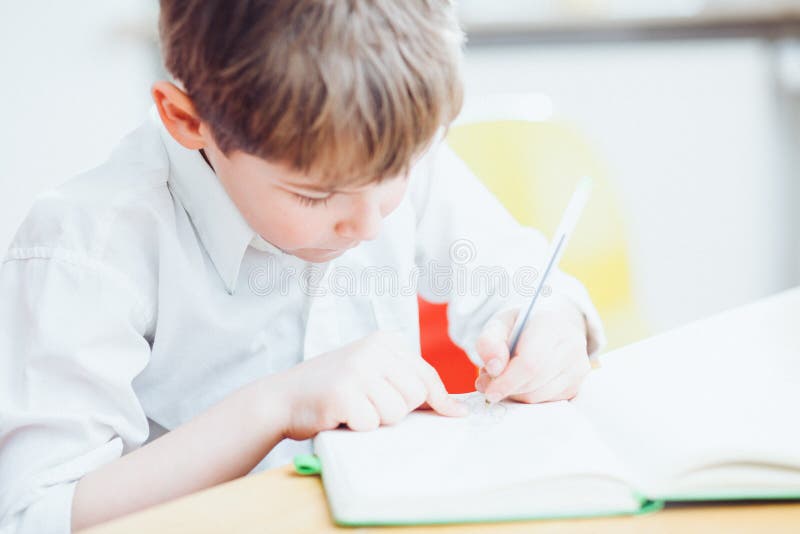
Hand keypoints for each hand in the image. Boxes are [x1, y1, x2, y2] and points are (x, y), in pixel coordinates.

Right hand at [275, 331, 467, 440]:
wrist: (284, 397)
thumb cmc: (334, 389)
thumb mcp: (373, 374)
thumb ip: (409, 385)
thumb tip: (456, 409)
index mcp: (385, 341)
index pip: (427, 375)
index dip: (440, 400)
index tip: (455, 414)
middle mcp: (373, 350)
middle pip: (416, 396)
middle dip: (397, 409)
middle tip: (368, 404)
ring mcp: (358, 370)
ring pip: (396, 413)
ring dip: (375, 420)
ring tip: (353, 408)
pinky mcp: (343, 393)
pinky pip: (371, 424)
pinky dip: (356, 427)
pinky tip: (340, 414)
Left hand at [474, 294, 590, 403]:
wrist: (553, 325)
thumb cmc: (522, 326)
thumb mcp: (499, 324)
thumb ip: (488, 342)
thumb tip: (494, 369)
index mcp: (550, 324)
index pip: (530, 362)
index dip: (507, 381)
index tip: (489, 390)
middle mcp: (570, 345)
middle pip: (533, 381)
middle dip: (506, 388)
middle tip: (489, 382)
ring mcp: (578, 367)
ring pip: (538, 396)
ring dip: (515, 394)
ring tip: (505, 378)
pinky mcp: (577, 385)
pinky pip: (545, 402)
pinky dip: (527, 397)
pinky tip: (522, 382)